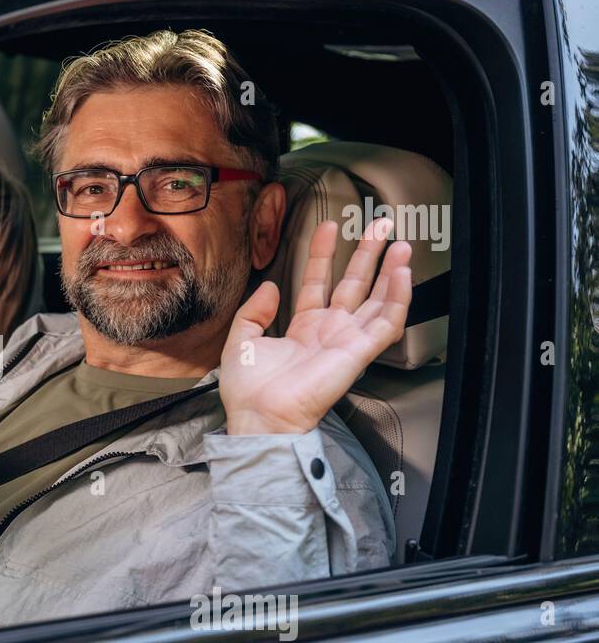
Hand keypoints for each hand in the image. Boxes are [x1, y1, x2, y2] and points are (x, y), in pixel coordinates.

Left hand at [220, 217, 411, 435]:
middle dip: (368, 254)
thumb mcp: (241, 341)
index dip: (323, 254)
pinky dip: (397, 298)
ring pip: (378, 299)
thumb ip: (253, 311)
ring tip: (401, 244)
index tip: (328, 227)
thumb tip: (270, 285)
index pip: (317, 281)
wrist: (260, 417)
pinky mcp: (358, 352)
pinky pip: (385, 322)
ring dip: (391, 271)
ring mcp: (346, 341)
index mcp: (303, 328)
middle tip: (380, 226)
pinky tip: (401, 273)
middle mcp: (328, 332)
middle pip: (355, 284)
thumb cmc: (250, 392)